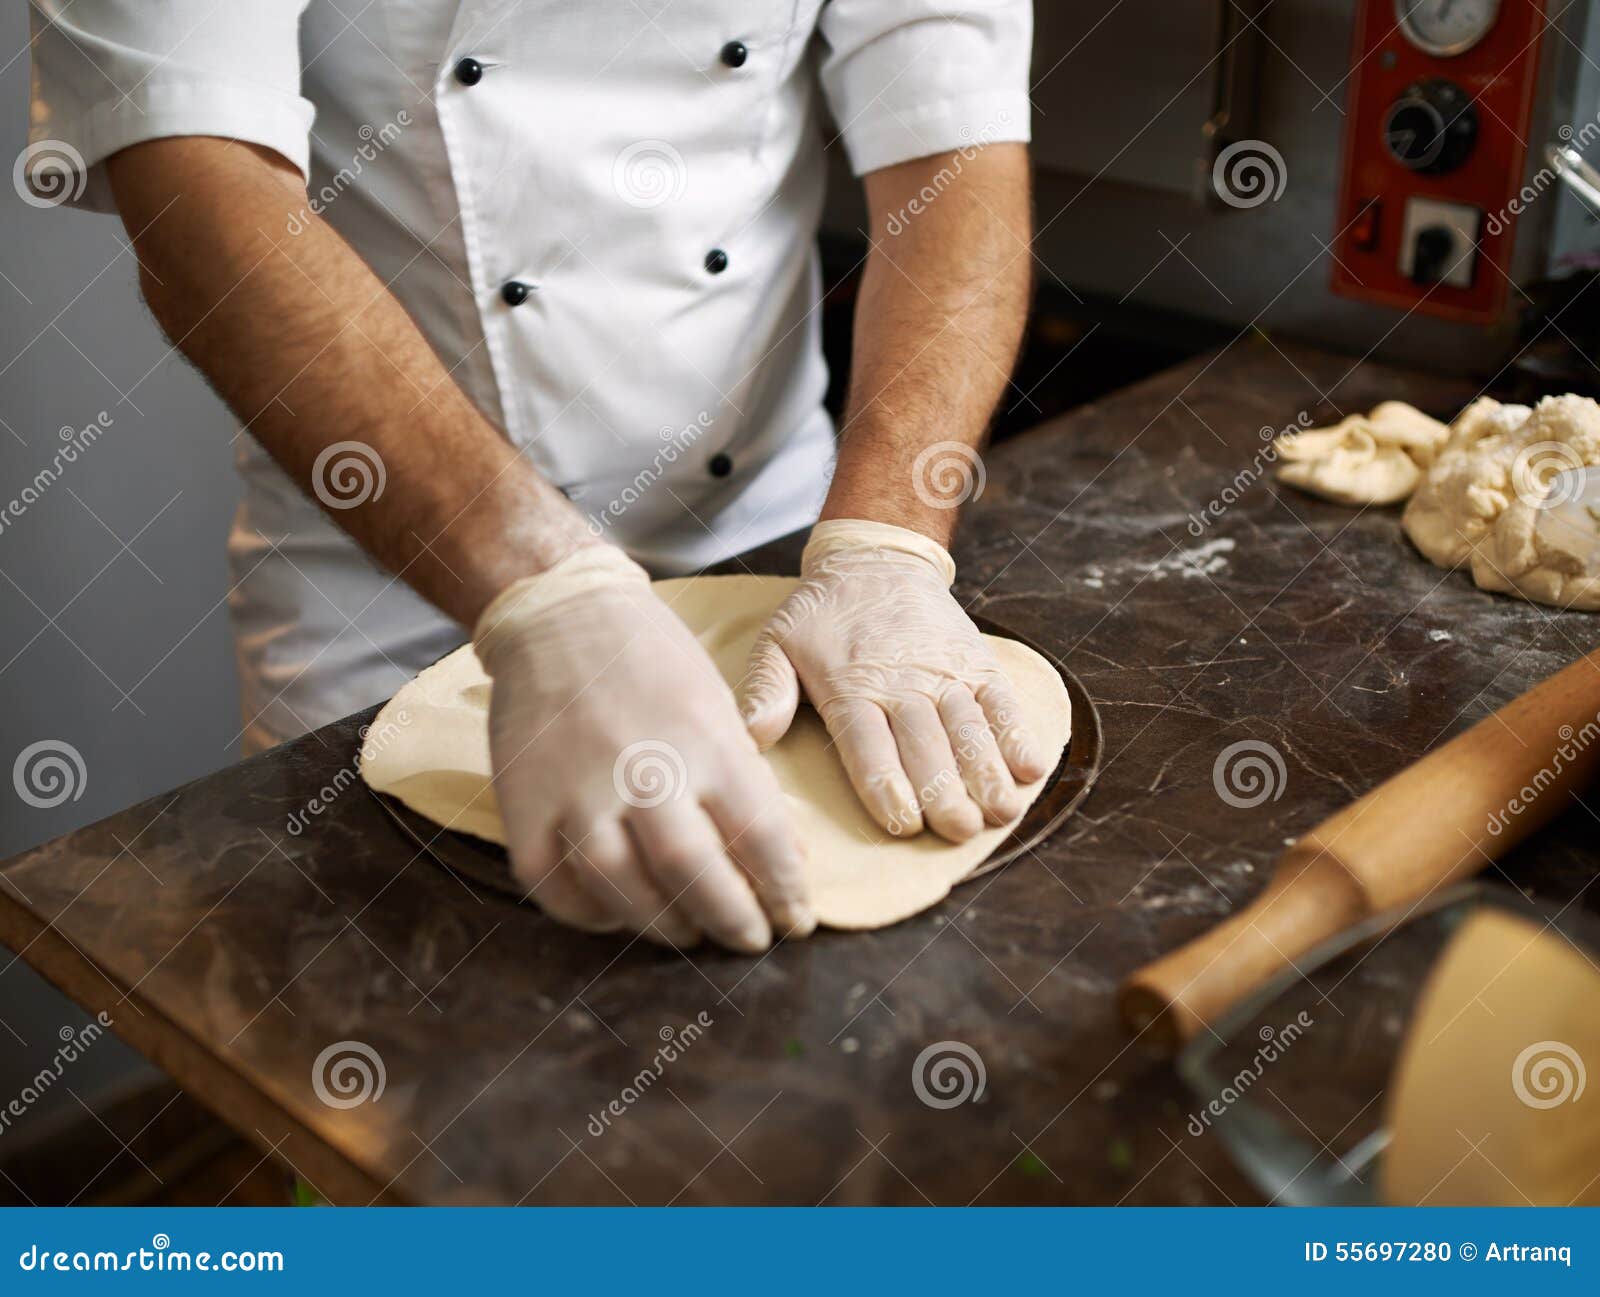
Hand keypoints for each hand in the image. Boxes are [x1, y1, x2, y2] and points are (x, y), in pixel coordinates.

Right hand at [474, 548, 812, 951]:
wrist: (561, 613)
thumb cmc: (652, 659)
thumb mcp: (718, 706)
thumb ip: (745, 782)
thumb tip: (780, 859)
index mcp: (705, 741)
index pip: (761, 838)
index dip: (785, 891)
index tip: (794, 919)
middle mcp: (642, 769)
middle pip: (695, 875)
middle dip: (733, 921)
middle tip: (749, 940)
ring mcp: (576, 789)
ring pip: (624, 890)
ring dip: (666, 926)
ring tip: (690, 932)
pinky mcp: (524, 803)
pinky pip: (553, 886)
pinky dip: (589, 914)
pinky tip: (618, 914)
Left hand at [738, 520, 1048, 840]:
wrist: (877, 560)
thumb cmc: (822, 615)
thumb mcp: (777, 642)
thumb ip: (764, 690)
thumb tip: (750, 736)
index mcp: (851, 688)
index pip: (869, 746)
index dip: (887, 785)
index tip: (902, 822)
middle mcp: (903, 684)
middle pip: (926, 745)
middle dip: (944, 792)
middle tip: (957, 830)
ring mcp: (945, 674)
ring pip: (969, 729)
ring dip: (987, 772)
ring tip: (1000, 812)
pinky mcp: (976, 664)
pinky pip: (1001, 702)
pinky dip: (1018, 734)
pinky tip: (1030, 769)